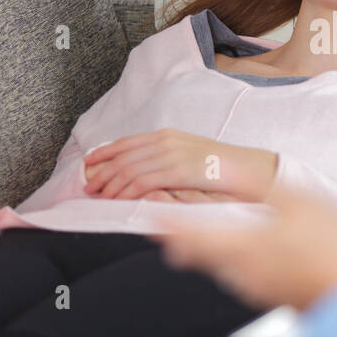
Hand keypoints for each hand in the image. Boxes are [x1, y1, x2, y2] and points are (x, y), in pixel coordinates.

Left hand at [82, 129, 277, 202]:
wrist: (248, 168)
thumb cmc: (223, 167)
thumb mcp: (192, 156)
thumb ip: (169, 159)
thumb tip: (149, 171)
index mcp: (168, 135)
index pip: (127, 142)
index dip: (104, 153)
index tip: (88, 164)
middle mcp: (166, 141)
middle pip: (123, 156)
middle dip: (102, 172)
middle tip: (88, 187)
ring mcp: (172, 154)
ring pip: (129, 170)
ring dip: (110, 185)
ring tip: (99, 198)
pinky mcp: (178, 170)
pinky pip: (143, 181)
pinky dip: (126, 192)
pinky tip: (118, 201)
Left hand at [152, 181, 336, 310]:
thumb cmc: (331, 248)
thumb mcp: (297, 202)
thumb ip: (255, 184)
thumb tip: (221, 167)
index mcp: (240, 245)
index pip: (187, 234)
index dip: (165, 223)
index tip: (150, 214)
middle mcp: (238, 271)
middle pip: (197, 254)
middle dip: (183, 237)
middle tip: (169, 222)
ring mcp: (252, 288)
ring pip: (220, 266)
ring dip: (210, 249)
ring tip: (209, 233)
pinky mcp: (268, 297)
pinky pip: (241, 276)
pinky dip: (235, 262)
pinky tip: (252, 253)